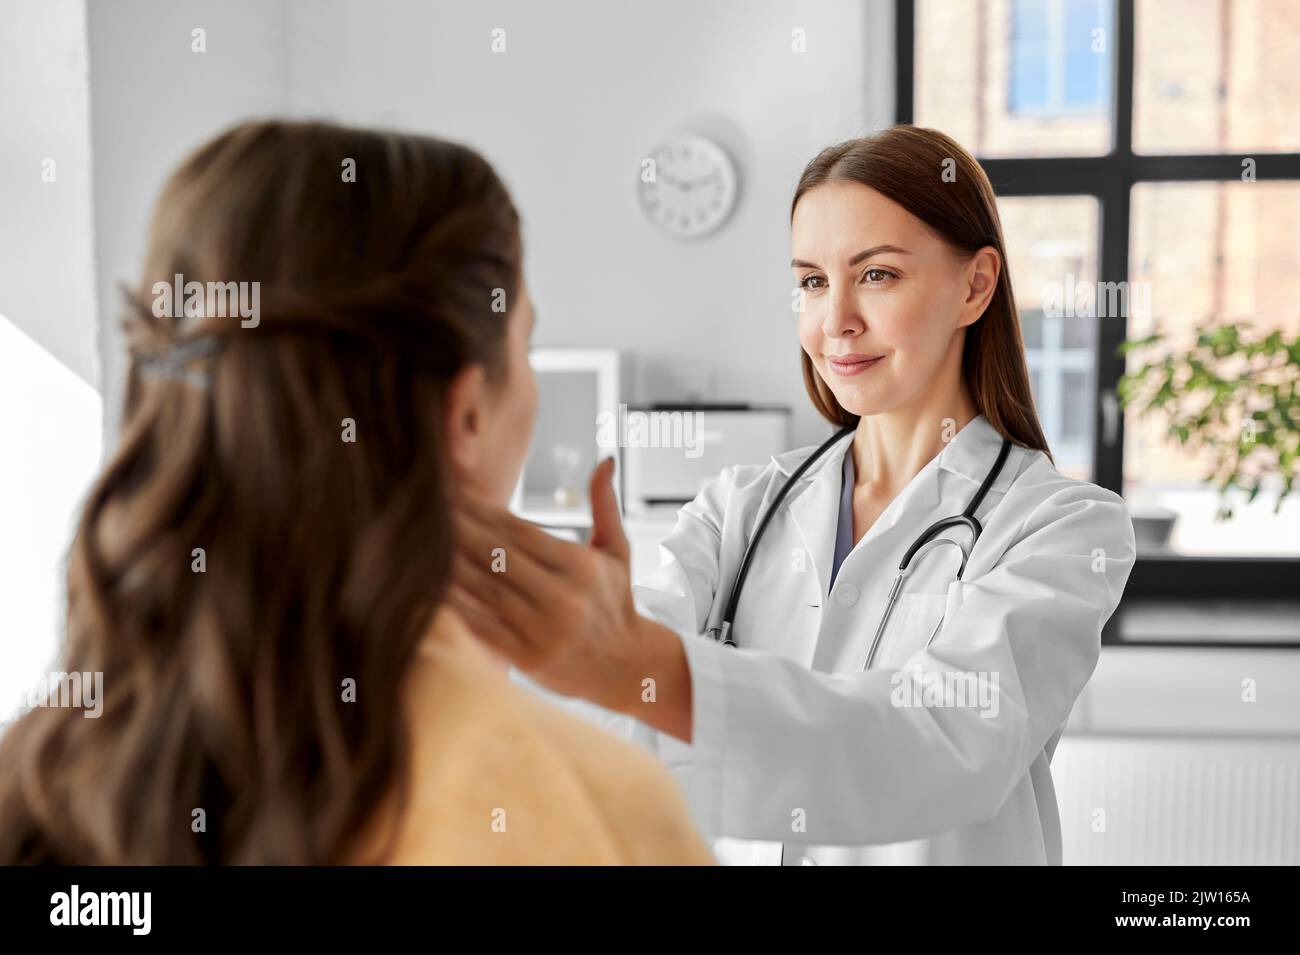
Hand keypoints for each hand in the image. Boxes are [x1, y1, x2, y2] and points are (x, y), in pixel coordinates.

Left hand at [449, 458, 689, 728]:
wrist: (628, 668)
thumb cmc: (616, 603)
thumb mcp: (617, 552)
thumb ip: (604, 504)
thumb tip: (605, 459)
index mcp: (581, 566)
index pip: (520, 531)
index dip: (483, 511)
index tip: (455, 495)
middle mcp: (562, 597)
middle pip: (496, 555)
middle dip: (459, 530)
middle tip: (427, 510)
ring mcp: (543, 630)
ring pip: (483, 588)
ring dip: (449, 563)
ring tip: (420, 541)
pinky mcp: (526, 657)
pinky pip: (481, 624)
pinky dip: (454, 605)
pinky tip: (430, 587)